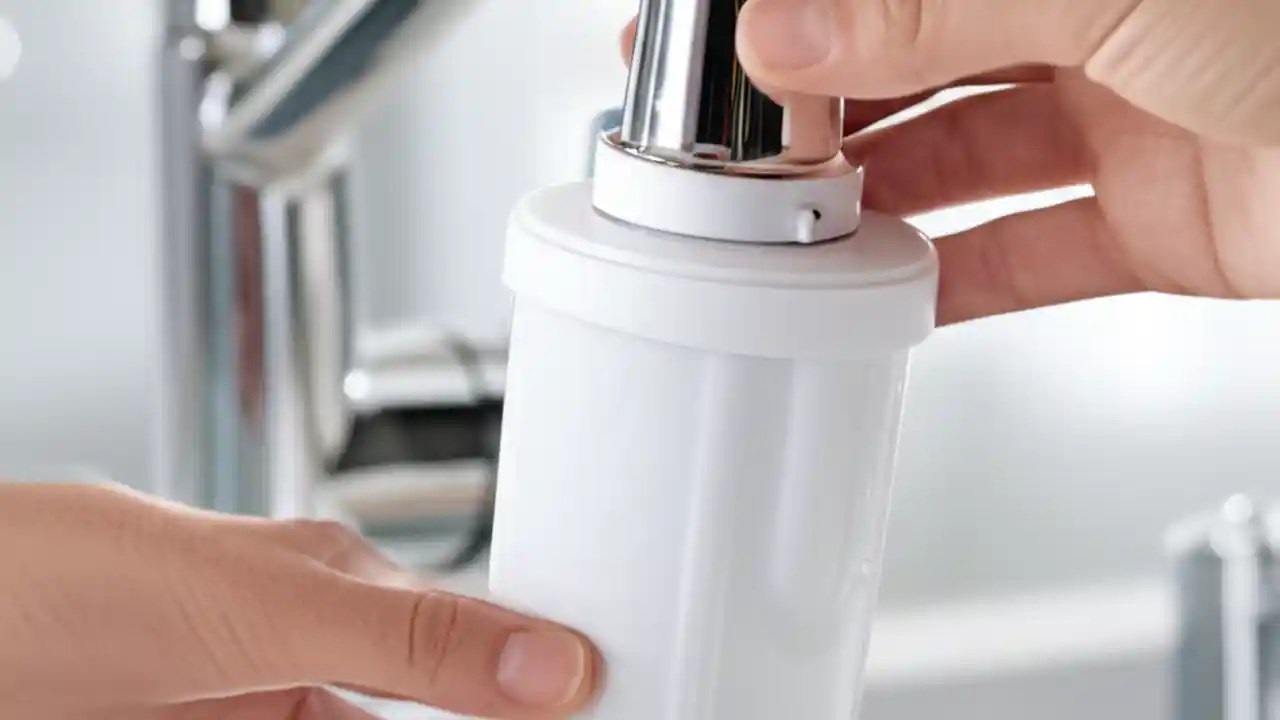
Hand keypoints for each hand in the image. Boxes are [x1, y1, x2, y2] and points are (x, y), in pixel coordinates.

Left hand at [0, 482, 597, 719]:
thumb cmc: (81, 577)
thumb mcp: (273, 605)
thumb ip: (416, 637)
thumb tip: (548, 661)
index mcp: (344, 588)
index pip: (480, 636)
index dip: (549, 676)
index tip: (613, 700)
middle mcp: (317, 659)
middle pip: (443, 713)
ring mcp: (272, 717)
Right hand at [628, 0, 1279, 322]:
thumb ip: (931, 12)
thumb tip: (790, 29)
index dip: (804, 7)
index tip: (728, 42)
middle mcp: (1094, 15)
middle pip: (918, 59)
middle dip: (826, 104)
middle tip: (746, 148)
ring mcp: (1123, 115)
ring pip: (961, 158)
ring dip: (878, 196)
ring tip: (797, 225)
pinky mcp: (1154, 221)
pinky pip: (1029, 254)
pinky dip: (956, 281)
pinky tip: (891, 291)